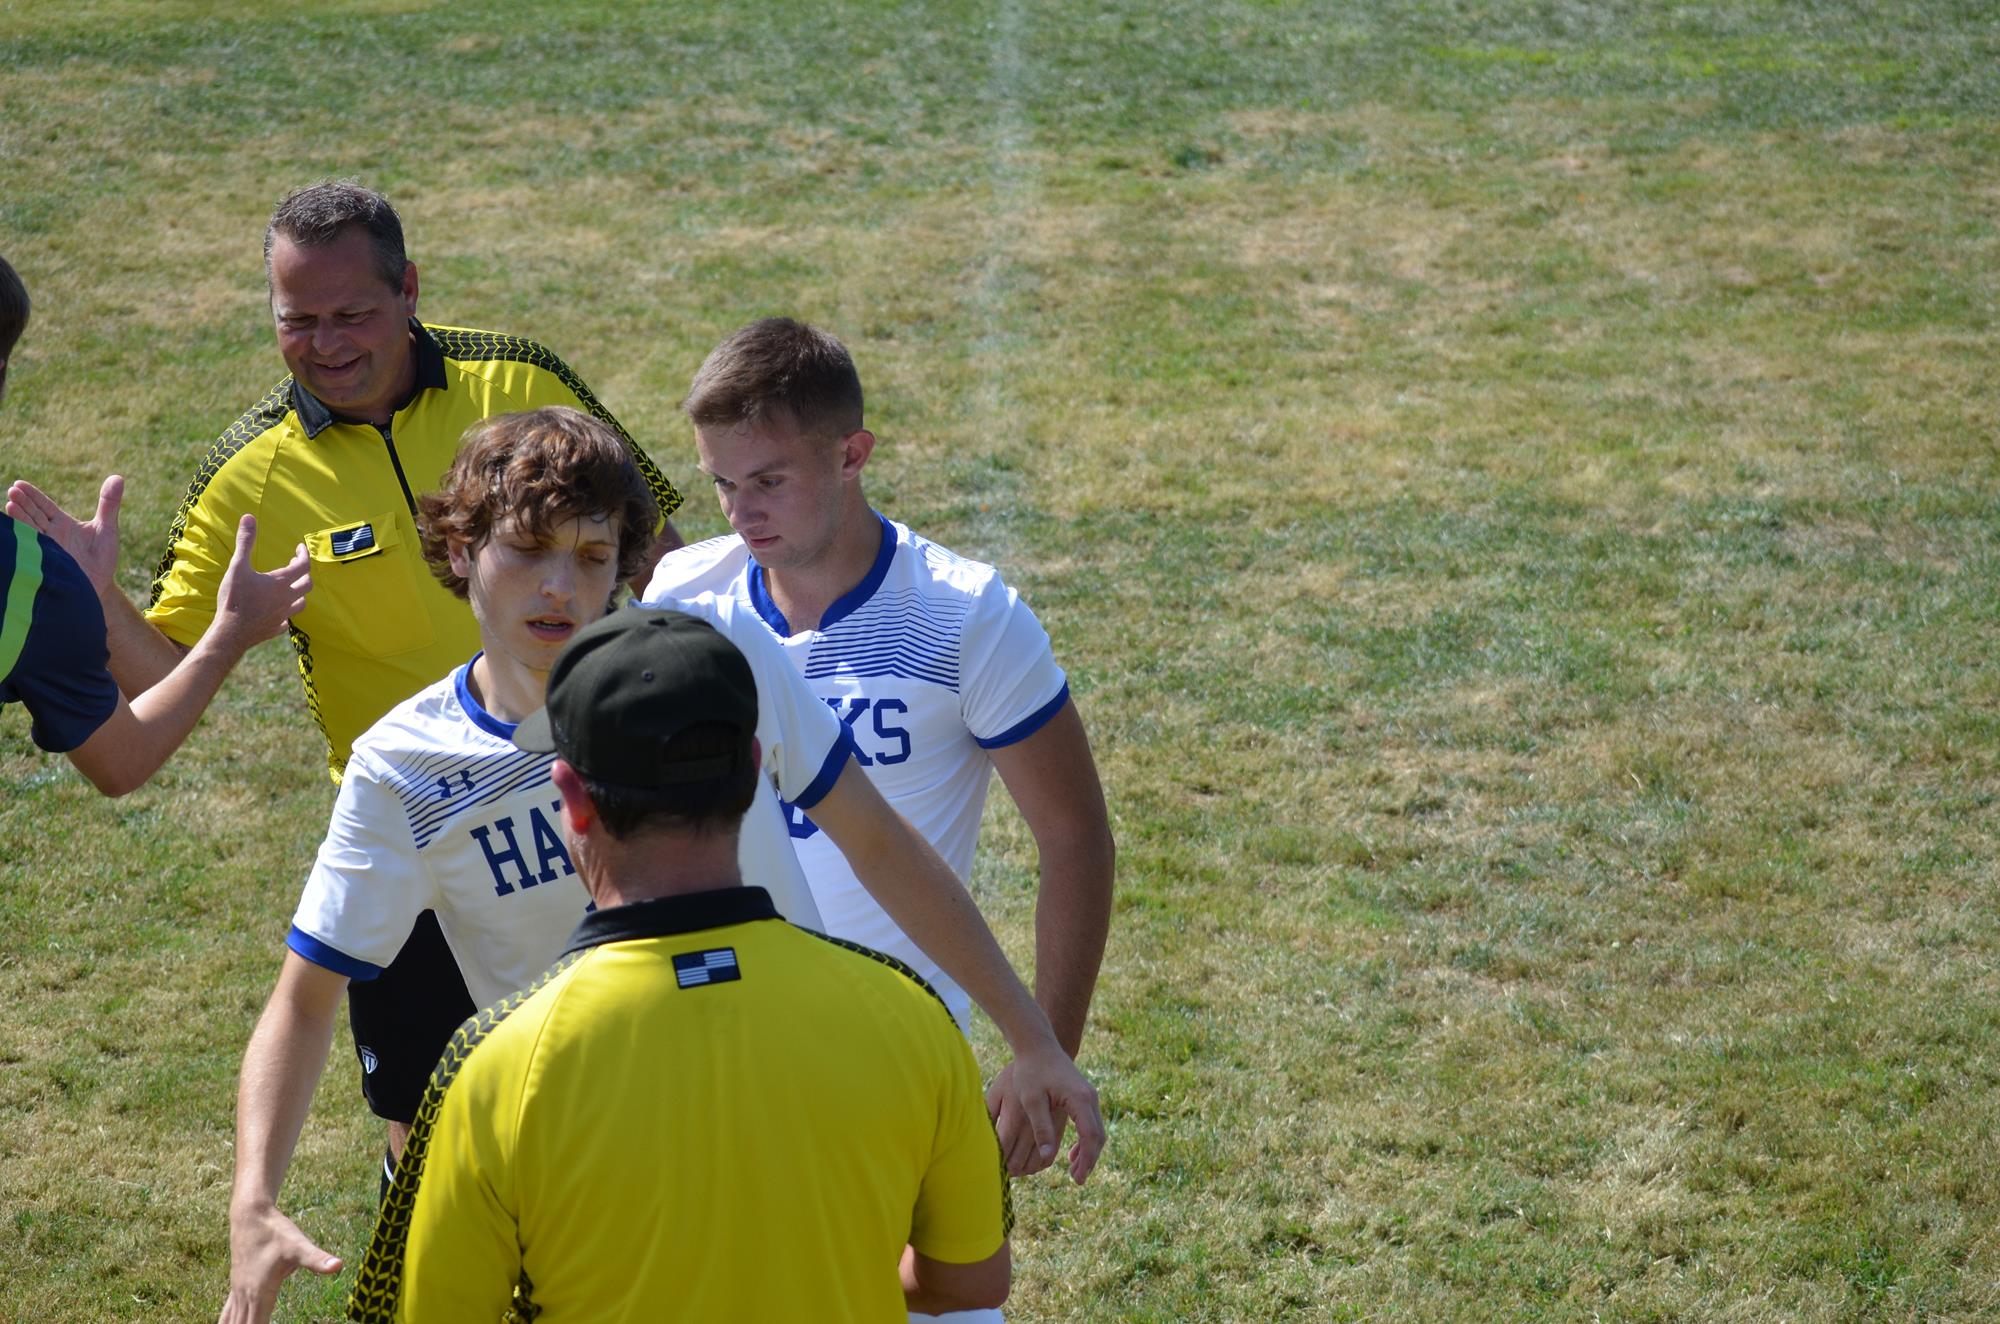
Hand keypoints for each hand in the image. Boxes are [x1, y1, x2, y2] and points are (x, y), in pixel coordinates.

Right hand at [6, 474, 122, 594]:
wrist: (101, 586)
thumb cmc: (102, 557)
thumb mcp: (107, 528)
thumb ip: (109, 504)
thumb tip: (118, 477)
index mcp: (62, 523)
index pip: (44, 506)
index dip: (33, 496)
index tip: (18, 484)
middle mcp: (51, 534)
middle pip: (34, 515)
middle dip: (23, 504)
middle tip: (12, 491)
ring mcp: (48, 549)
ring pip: (30, 531)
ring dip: (20, 519)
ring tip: (9, 506)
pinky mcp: (48, 563)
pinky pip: (34, 551)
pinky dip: (25, 542)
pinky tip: (16, 533)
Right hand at [211, 515, 309, 648]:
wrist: (230, 632)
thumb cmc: (235, 598)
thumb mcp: (238, 566)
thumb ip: (246, 542)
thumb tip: (249, 517)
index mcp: (282, 582)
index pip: (304, 565)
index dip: (304, 554)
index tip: (299, 548)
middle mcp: (288, 599)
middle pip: (307, 584)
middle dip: (303, 573)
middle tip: (293, 565)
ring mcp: (283, 615)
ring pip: (301, 603)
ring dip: (299, 593)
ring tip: (290, 587)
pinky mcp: (276, 629)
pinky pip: (287, 621)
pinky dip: (285, 614)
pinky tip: (279, 612)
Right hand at [218, 1204, 342, 1323]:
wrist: (251, 1216)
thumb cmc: (276, 1232)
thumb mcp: (300, 1245)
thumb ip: (317, 1259)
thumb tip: (338, 1266)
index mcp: (260, 1294)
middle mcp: (246, 1297)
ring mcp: (238, 1292)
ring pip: (229, 1323)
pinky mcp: (237, 1286)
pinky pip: (228, 1314)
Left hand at [985, 1045, 1104, 1184]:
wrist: (1037, 1046)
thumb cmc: (1031, 1071)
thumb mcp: (1032, 1101)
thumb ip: (1041, 1128)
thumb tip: (1047, 1158)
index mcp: (1080, 1098)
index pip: (1090, 1135)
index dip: (1086, 1159)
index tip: (1077, 1178)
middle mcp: (1090, 1097)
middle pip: (1098, 1135)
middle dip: (1089, 1160)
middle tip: (1077, 1180)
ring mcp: (1089, 1096)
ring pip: (1096, 1131)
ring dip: (1088, 1152)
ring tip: (1075, 1173)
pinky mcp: (1083, 1096)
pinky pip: (1090, 1123)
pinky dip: (1085, 1141)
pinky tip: (1073, 1155)